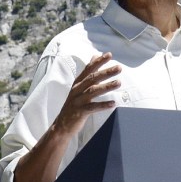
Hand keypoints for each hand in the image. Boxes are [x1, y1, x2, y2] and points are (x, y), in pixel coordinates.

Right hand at [10, 51, 121, 181]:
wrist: (61, 126)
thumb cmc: (73, 105)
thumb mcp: (78, 87)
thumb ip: (87, 73)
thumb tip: (94, 57)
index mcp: (77, 84)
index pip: (88, 69)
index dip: (98, 61)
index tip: (109, 55)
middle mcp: (76, 90)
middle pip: (92, 79)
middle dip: (106, 72)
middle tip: (119, 68)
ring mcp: (77, 101)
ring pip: (93, 92)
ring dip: (106, 87)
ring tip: (119, 83)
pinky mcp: (79, 113)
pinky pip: (92, 108)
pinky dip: (103, 105)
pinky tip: (113, 104)